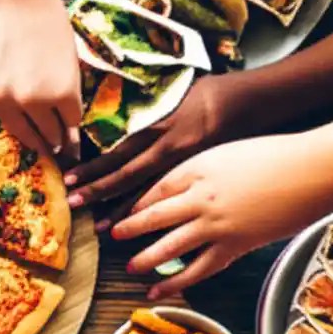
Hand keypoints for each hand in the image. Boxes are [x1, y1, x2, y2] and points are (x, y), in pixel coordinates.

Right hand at [0, 0, 82, 158]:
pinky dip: (2, 110)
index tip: (71, 146)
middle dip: (53, 143)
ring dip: (31, 138)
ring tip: (37, 143)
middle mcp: (34, 102)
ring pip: (20, 130)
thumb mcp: (70, 61)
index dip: (71, 134)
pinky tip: (7, 103)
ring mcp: (4, 99)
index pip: (71, 126)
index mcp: (64, 95)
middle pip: (47, 135)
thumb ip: (69, 94)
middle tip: (56, 152)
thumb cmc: (49, 22)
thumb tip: (68, 127)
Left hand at [65, 75, 244, 219]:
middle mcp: (175, 150)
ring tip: (102, 229)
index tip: (71, 178)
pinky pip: (182, 212)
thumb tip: (126, 109)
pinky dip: (164, 225)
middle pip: (129, 176)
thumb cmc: (219, 93)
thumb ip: (152, 106)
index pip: (121, 152)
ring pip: (152, 198)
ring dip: (124, 214)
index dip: (95, 168)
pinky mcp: (211, 184)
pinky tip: (151, 242)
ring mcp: (194, 172)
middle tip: (74, 205)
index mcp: (165, 127)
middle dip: (99, 192)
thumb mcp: (179, 91)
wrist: (261, 102)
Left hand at [112, 135, 332, 298]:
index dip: (136, 202)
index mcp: (196, 168)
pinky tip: (159, 291)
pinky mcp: (234, 246)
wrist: (313, 170)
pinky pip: (198, 268)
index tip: (122, 211)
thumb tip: (184, 184)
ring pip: (170, 246)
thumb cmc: (276, 155)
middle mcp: (199, 197)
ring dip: (147, 258)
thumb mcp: (228, 152)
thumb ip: (202, 170)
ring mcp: (216, 224)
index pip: (155, 188)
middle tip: (111, 237)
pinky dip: (176, 282)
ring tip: (131, 267)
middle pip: (154, 216)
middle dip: (130, 228)